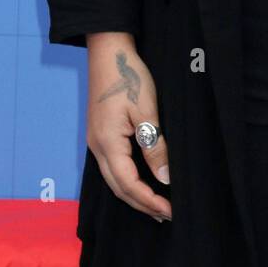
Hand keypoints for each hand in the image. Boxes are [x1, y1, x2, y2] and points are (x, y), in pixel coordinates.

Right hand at [86, 33, 171, 221]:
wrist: (108, 52)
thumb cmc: (128, 77)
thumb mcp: (146, 110)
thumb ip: (155, 146)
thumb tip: (165, 178)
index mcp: (107, 143)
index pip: (129, 185)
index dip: (150, 200)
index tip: (171, 210)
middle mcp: (97, 147)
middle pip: (118, 188)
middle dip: (142, 204)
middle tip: (167, 215)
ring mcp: (96, 141)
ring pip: (114, 179)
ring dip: (134, 195)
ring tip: (156, 205)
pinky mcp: (100, 134)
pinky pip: (112, 167)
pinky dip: (128, 180)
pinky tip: (141, 180)